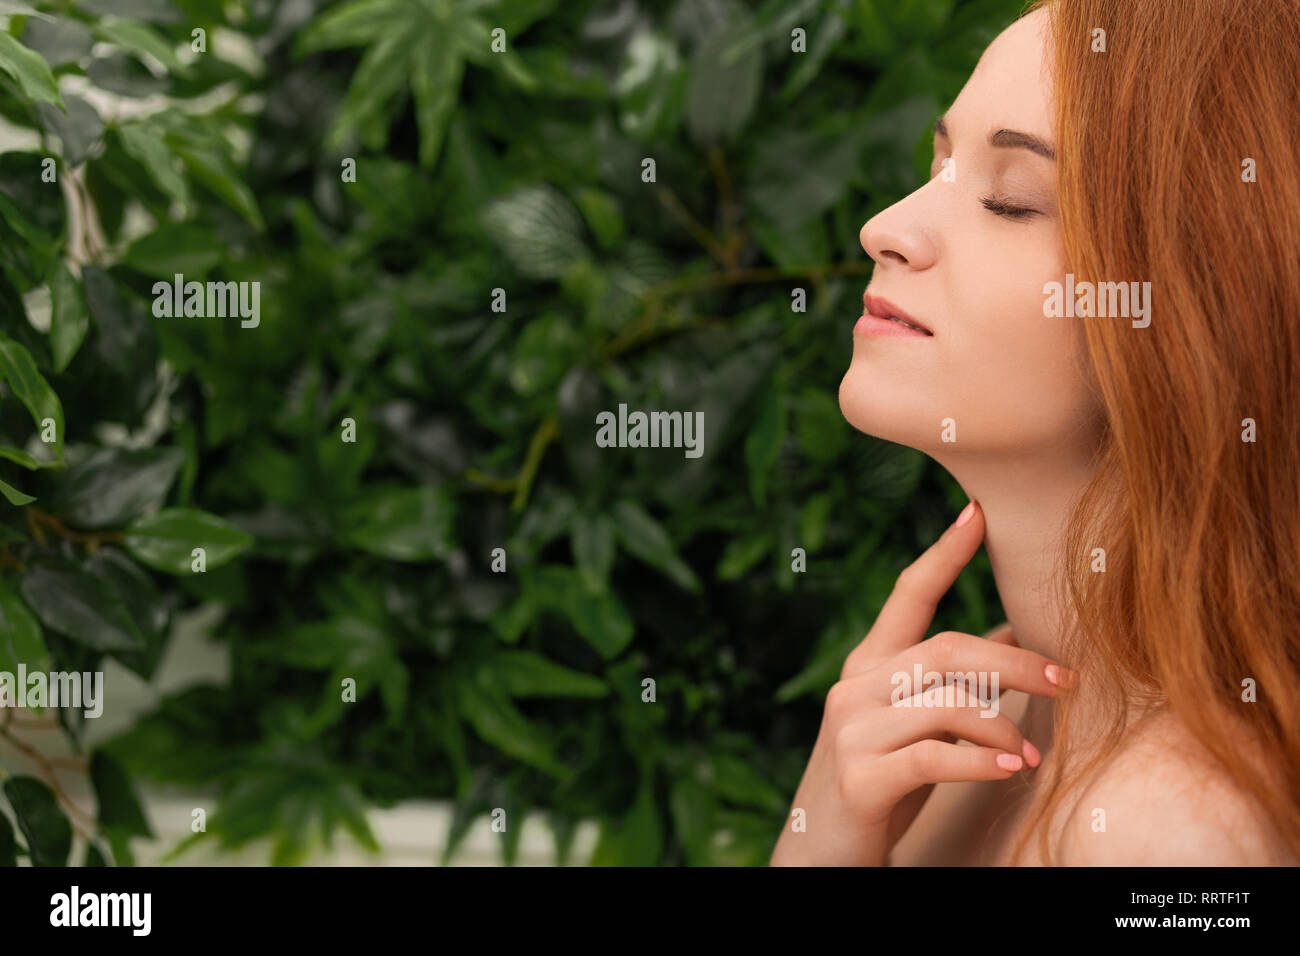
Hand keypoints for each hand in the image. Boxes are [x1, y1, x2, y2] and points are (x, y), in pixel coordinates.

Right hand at [769, 500, 1070, 865]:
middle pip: (947, 649)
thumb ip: (952, 684)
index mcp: (868, 667)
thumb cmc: (880, 785)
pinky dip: (982, 760)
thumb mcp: (914, 727)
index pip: (907, 595)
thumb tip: (1016, 635)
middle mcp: (855, 687)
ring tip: (1033, 756)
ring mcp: (852, 729)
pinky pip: (935, 754)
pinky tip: (1013, 769)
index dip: (944, 554)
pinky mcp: (859, 776)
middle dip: (1018, 663)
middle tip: (1069, 680)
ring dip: (1005, 727)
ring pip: (948, 702)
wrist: (818, 854)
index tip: (978, 513)